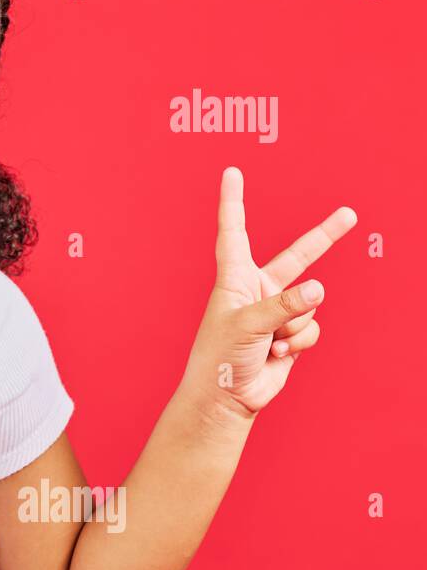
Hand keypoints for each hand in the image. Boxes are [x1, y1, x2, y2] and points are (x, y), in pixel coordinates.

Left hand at [179, 167, 356, 420]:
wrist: (226, 397)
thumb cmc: (220, 357)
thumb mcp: (247, 326)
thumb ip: (283, 306)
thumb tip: (319, 290)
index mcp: (235, 278)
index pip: (235, 231)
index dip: (234, 202)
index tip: (231, 172)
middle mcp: (257, 290)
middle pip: (298, 257)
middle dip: (325, 237)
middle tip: (349, 213)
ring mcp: (277, 312)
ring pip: (309, 306)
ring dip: (292, 327)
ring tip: (267, 343)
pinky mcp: (290, 334)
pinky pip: (311, 330)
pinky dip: (297, 344)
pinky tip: (275, 355)